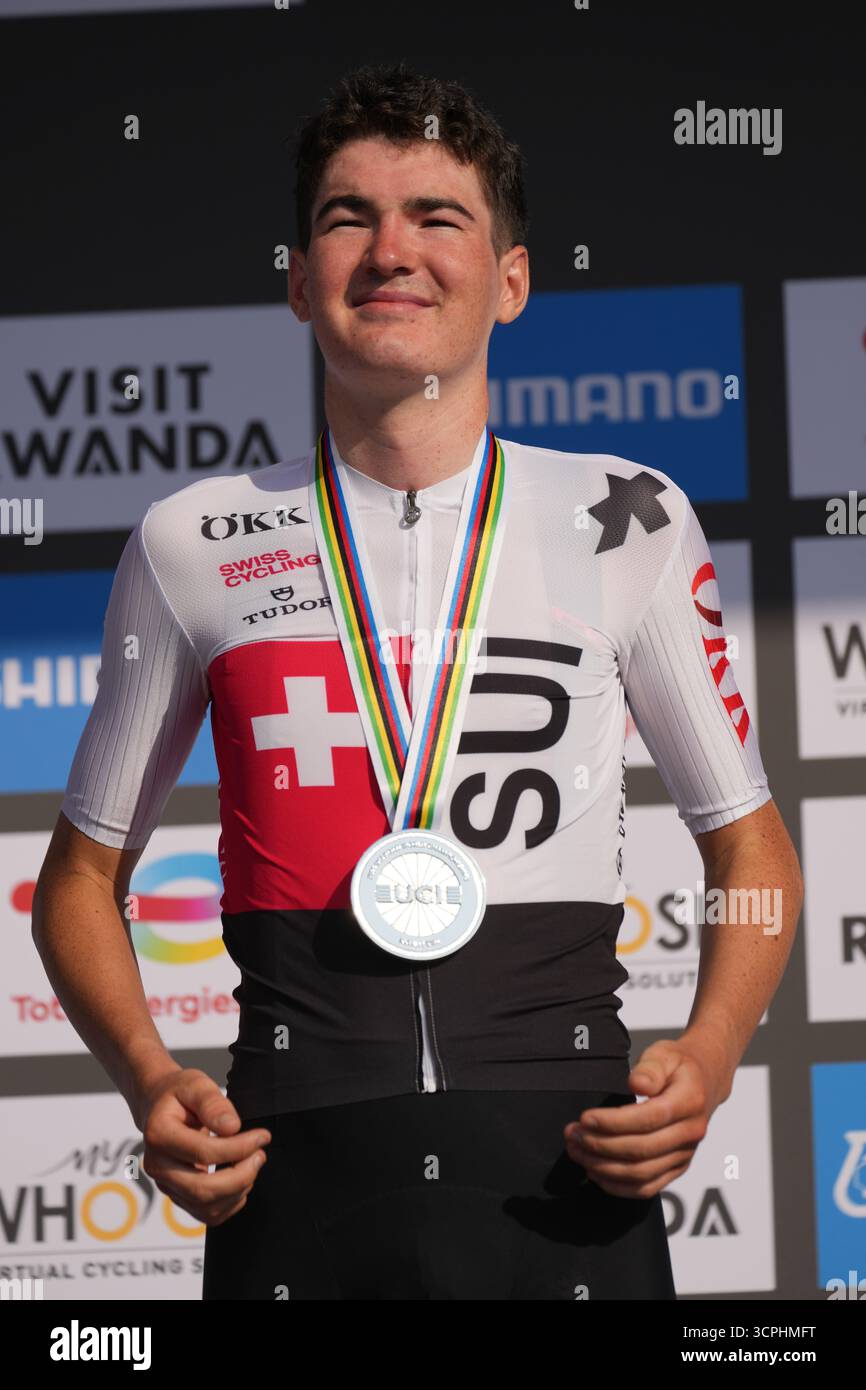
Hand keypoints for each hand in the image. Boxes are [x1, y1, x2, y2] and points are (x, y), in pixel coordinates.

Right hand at [140, 1068, 270, 1226]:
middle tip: (260, 1155)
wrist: (159, 1105)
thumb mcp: (196, 1084)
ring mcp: (165, 1184)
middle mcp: (157, 1165)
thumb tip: (232, 1127)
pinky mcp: (177, 1195)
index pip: (203, 1152)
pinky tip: (240, 1179)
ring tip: (252, 1164)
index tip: (262, 1136)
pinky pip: (205, 1214)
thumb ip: (213, 1104)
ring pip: (206, 1207)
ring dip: (238, 1190)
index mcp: (158, 1134)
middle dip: (241, 1175)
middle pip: (202, 1189)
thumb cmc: (178, 1093)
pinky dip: (230, 1203)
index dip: (239, 1147)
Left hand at [564, 1038, 726, 1198]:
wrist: (706, 1081)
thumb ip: (650, 1068)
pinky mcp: (677, 1167)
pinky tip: (595, 1172)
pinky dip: (618, 1186)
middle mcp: (690, 1132)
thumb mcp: (665, 1053)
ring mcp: (685, 1154)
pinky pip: (648, 1187)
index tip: (585, 1118)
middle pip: (641, 1150)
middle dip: (600, 1145)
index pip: (648, 1119)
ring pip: (641, 1173)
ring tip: (577, 1151)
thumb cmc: (680, 1066)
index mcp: (689, 1101)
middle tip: (573, 1134)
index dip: (613, 1122)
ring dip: (603, 1167)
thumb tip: (636, 1083)